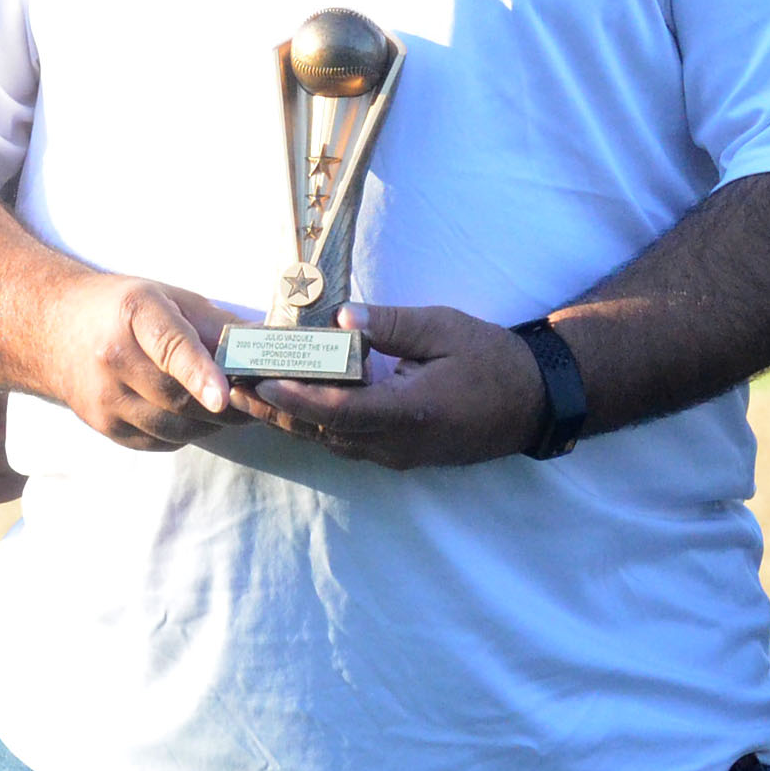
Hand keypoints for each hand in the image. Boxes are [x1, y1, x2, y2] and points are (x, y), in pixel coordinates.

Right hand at [51, 273, 243, 449]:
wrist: (53, 331)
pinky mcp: (104, 427)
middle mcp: (111, 358)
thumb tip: (266, 348)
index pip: (169, 346)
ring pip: (173, 426)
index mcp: (134, 312)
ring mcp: (104, 398)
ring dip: (209, 423)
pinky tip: (192, 414)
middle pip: (178, 397)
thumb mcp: (168, 298)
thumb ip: (215, 324)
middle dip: (225, 406)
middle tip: (256, 402)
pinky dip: (185, 432)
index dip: (199, 372)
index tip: (223, 395)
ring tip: (228, 408)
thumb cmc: (122, 309)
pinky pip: (160, 441)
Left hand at [234, 303, 546, 468]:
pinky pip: (348, 441)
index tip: (261, 382)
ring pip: (332, 440)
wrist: (535, 402)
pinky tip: (294, 401)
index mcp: (410, 413)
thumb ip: (392, 323)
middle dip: (276, 409)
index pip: (339, 410)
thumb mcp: (445, 329)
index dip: (296, 399)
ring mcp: (398, 455)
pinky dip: (317, 422)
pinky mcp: (400, 453)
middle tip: (234, 384)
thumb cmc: (493, 360)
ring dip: (292, 417)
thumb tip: (343, 315)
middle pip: (323, 431)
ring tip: (251, 390)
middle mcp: (397, 444)